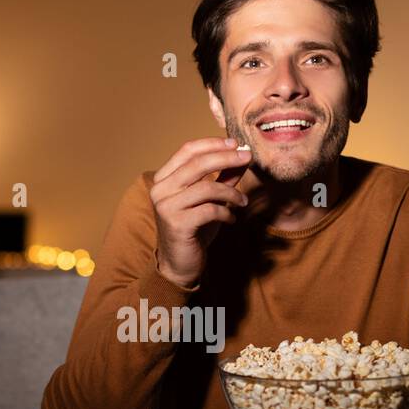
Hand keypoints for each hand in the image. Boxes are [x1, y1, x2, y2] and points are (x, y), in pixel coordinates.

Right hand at [149, 137, 252, 287]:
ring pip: (206, 188)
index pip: (187, 150)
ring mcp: (166, 207)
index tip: (235, 144)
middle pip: (197, 164)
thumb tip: (241, 156)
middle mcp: (160, 190)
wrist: (179, 264)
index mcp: (163, 178)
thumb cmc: (194, 229)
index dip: (213, 144)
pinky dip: (226, 212)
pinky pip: (209, 210)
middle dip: (226, 158)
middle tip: (247, 157)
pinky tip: (231, 219)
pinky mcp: (177, 225)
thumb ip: (222, 177)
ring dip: (231, 192)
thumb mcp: (209, 199)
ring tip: (243, 202)